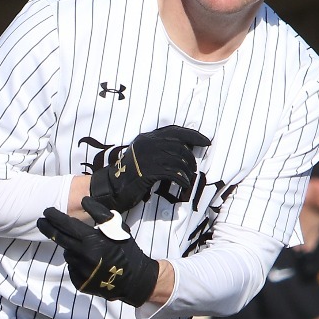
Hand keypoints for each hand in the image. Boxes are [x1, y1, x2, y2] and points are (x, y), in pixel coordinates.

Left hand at [38, 201, 160, 305]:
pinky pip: (72, 268)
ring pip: (67, 254)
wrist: (135, 279)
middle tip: (41, 222)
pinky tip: (88, 262)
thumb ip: (99, 213)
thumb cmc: (127, 249)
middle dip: (48, 228)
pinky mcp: (80, 282)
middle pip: (60, 239)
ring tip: (83, 247)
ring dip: (70, 247)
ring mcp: (80, 271)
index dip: (55, 217)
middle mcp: (83, 256)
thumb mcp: (117, 228)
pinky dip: (76, 262)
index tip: (46, 212)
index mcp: (91, 240)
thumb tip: (83, 200)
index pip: (67, 225)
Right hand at [86, 125, 207, 214]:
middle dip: (191, 157)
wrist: (112, 187)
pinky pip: (173, 173)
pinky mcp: (148, 172)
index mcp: (147, 137)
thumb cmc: (131, 174)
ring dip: (187, 170)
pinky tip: (184, 184)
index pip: (176, 131)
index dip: (194, 135)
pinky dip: (182, 179)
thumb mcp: (144, 155)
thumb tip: (184, 150)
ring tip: (188, 177)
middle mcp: (148, 144)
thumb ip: (159, 149)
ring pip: (178, 160)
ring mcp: (147, 157)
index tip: (207, 141)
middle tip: (194, 168)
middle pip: (179, 146)